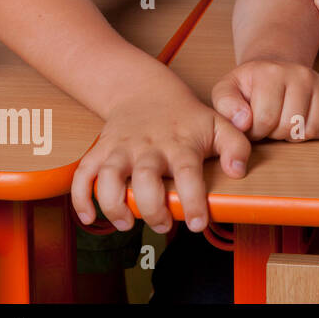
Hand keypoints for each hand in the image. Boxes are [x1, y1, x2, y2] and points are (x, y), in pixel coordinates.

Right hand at [72, 88, 249, 235]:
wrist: (147, 92)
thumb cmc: (186, 118)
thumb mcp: (219, 125)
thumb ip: (236, 147)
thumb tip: (238, 171)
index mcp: (180, 143)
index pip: (188, 173)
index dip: (193, 200)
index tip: (199, 223)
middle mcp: (149, 147)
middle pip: (145, 177)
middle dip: (152, 207)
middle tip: (164, 226)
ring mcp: (121, 148)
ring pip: (108, 176)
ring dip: (113, 204)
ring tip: (127, 224)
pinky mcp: (100, 151)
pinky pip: (82, 174)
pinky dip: (80, 197)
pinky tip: (89, 218)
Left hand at [211, 59, 318, 140]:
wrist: (275, 70)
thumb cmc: (249, 85)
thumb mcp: (227, 89)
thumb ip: (226, 105)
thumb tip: (243, 122)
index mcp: (272, 72)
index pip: (265, 119)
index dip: (254, 131)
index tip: (250, 124)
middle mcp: (301, 75)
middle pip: (289, 125)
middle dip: (273, 133)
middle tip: (267, 124)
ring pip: (309, 129)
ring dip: (292, 135)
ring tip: (282, 123)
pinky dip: (311, 133)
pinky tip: (298, 123)